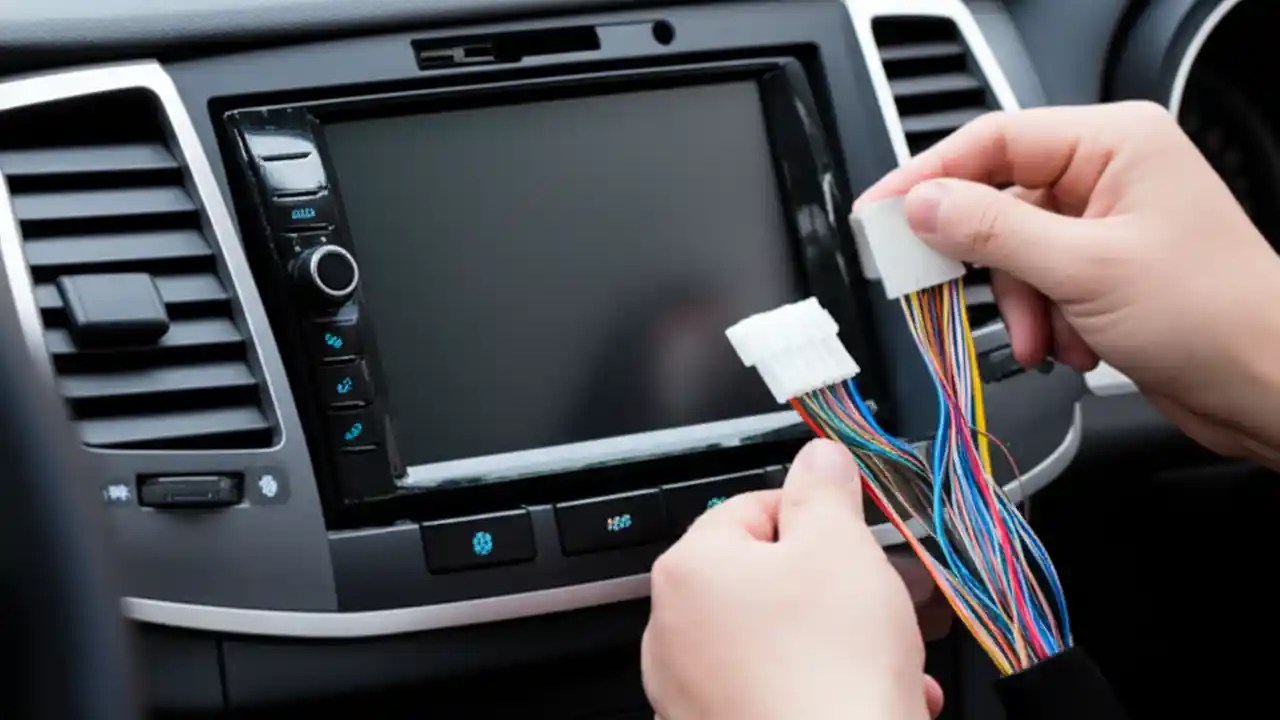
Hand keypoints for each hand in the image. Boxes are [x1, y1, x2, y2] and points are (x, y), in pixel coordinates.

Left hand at [642, 439, 942, 719]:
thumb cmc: (829, 672)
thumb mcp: (840, 548)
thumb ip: (824, 489)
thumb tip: (818, 455)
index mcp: (691, 569)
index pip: (752, 509)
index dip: (814, 518)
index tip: (857, 535)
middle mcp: (674, 631)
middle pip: (767, 582)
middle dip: (838, 592)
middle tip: (887, 603)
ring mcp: (689, 693)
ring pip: (780, 645)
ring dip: (843, 647)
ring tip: (896, 665)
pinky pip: (776, 697)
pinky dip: (824, 693)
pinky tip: (879, 704)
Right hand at [857, 102, 1279, 467]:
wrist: (1269, 386)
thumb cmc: (1213, 316)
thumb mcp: (1084, 270)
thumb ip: (992, 233)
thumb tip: (921, 205)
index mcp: (1114, 142)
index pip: (994, 140)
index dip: (927, 174)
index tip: (879, 211)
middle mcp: (1108, 172)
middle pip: (996, 200)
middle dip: (987, 265)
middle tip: (938, 291)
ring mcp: (1106, 221)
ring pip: (1013, 252)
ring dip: (1019, 306)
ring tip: (1044, 340)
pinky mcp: (1103, 267)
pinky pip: (1038, 283)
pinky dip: (1041, 320)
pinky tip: (1068, 345)